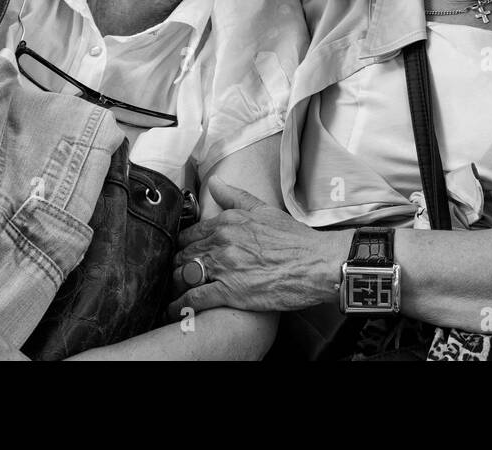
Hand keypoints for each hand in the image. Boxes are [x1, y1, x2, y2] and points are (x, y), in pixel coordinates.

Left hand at [169, 177, 350, 317]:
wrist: (317, 264)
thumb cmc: (295, 240)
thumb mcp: (265, 211)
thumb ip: (236, 197)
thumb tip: (214, 182)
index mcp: (228, 222)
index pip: (190, 234)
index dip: (183, 246)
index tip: (182, 254)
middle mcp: (222, 242)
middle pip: (183, 255)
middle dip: (177, 266)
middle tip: (175, 275)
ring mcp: (224, 267)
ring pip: (183, 276)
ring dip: (175, 285)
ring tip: (174, 292)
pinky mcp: (229, 292)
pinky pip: (193, 299)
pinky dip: (180, 306)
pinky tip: (175, 310)